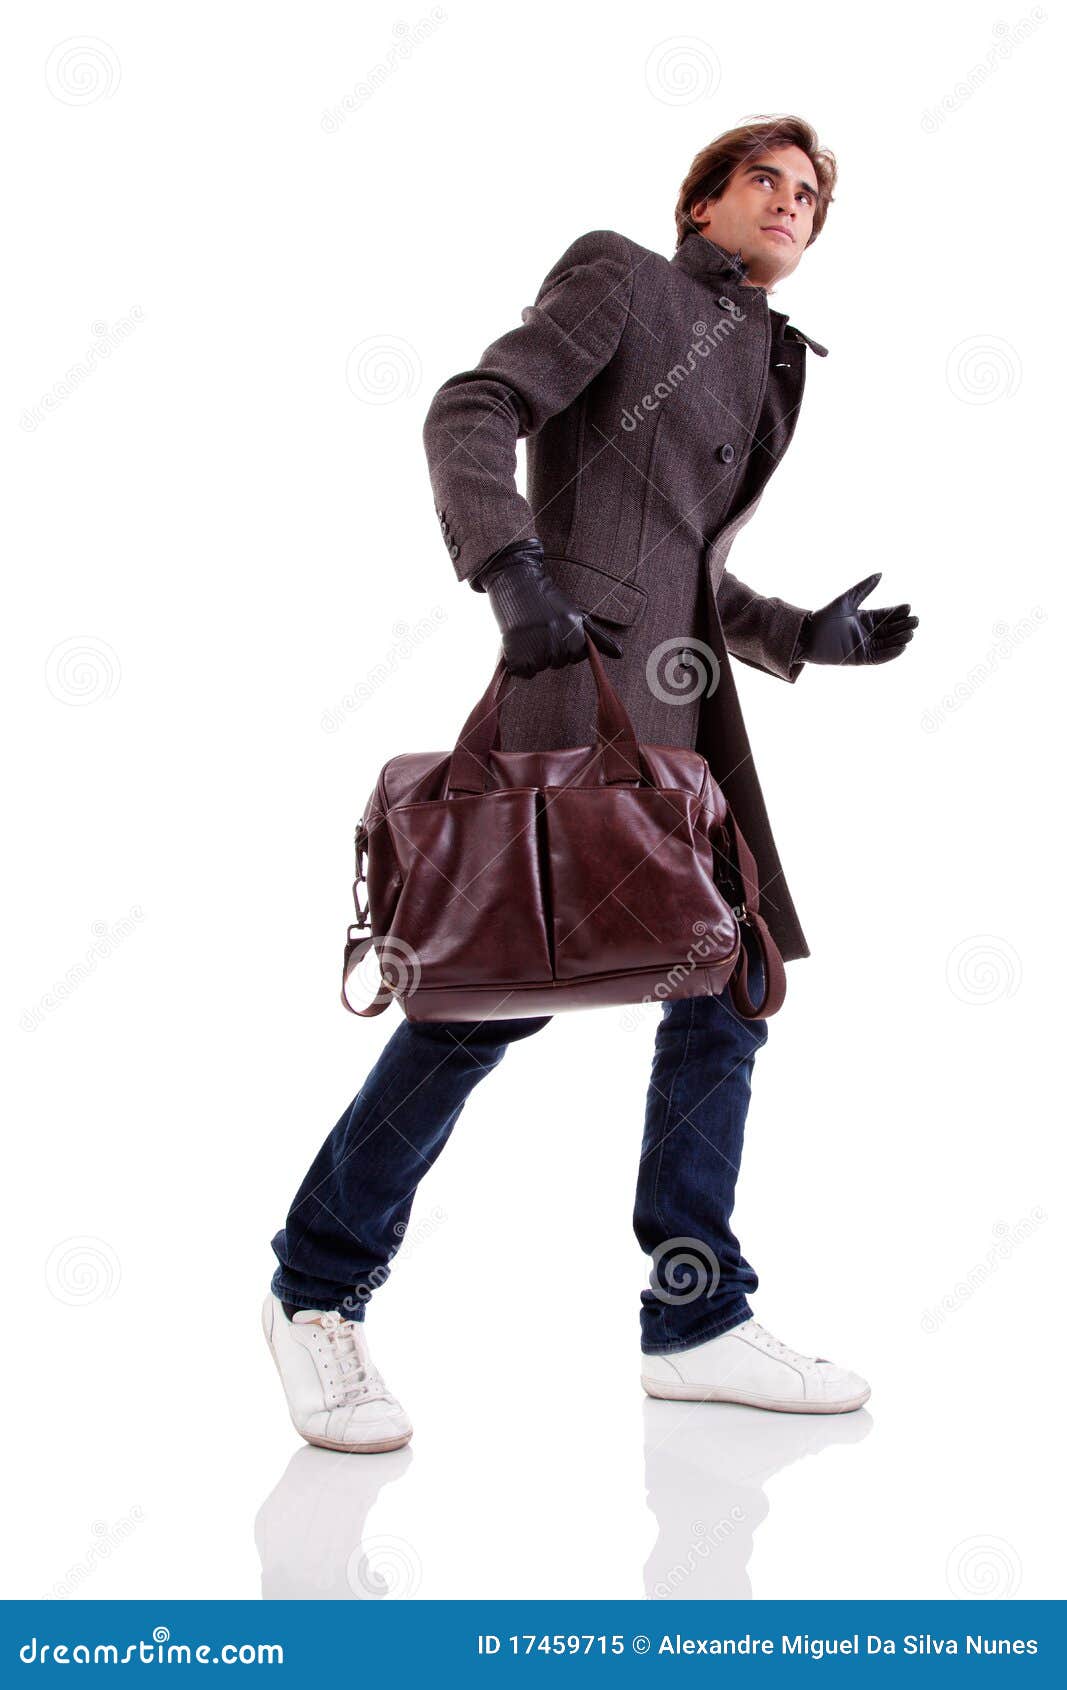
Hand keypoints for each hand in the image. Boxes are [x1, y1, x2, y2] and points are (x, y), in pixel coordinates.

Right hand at [473, 539, 622, 677]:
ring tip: (528, 633)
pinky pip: (524, 672)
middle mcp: (558, 643)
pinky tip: (517, 642)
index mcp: (574, 634)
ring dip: (532, 656)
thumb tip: (620, 655)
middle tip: (539, 628)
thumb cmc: (548, 599)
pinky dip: (518, 662)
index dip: (564, 644)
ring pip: (540, 668)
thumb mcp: (576, 615)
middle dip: (548, 650)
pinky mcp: (518, 656)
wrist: (516, 582)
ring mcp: (538, 650)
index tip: (555, 628)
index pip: (575, 656)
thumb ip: (598, 638)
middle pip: (557, 663)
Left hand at [799, 573, 917, 665]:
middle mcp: (867, 632)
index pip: (888, 615)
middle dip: (904, 625)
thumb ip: (864, 588)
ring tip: (910, 634)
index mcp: (866, 618)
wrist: (807, 635)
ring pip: (888, 643)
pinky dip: (890, 654)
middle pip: (891, 629)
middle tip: (914, 620)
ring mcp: (864, 646)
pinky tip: (901, 648)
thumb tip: (880, 574)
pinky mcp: (860, 658)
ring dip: (900, 639)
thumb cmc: (824, 616)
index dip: (899, 612)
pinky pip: (879, 657)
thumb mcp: (847, 599)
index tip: (908, 607)